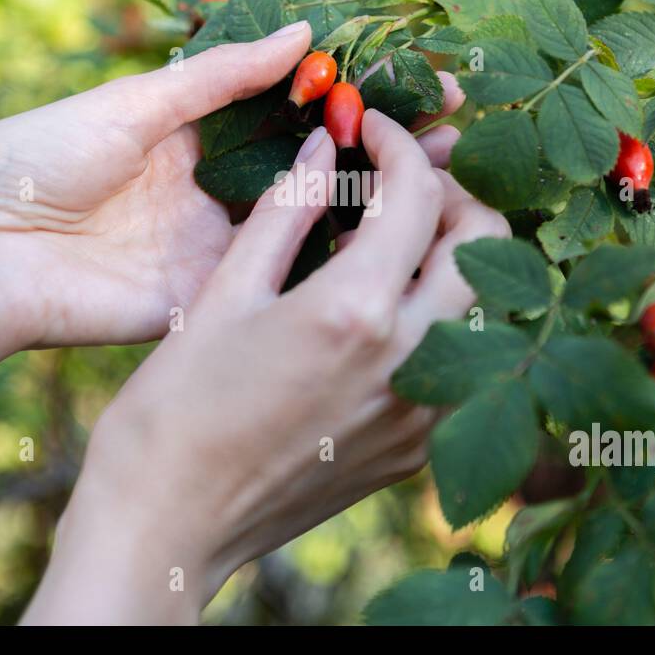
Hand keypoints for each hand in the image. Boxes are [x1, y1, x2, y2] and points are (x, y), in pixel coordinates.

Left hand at [0, 21, 464, 360]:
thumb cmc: (35, 158)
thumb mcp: (133, 104)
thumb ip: (220, 77)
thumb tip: (307, 31)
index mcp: (196, 132)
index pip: (295, 108)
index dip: (357, 93)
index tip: (425, 78)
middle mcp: (217, 189)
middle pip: (315, 167)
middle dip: (384, 150)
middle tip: (458, 132)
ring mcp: (217, 247)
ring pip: (309, 223)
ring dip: (373, 203)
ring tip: (448, 179)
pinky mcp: (208, 299)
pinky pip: (277, 280)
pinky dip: (330, 262)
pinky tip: (392, 244)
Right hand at [25, 110, 508, 622]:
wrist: (167, 526)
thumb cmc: (173, 409)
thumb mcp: (222, 294)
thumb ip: (285, 211)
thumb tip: (323, 147)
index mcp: (357, 311)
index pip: (419, 192)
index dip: (397, 142)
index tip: (367, 128)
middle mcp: (411, 363)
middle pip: (486, 242)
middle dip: (450, 193)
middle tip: (394, 184)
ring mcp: (422, 414)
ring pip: (485, 305)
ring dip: (452, 257)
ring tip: (390, 243)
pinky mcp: (416, 450)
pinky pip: (458, 364)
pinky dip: (437, 317)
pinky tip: (379, 311)